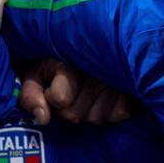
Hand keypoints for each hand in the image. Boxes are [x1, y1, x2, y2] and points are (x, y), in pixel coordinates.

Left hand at [18, 59, 133, 124]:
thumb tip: (43, 118)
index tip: (54, 86)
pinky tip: (106, 98)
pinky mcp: (133, 87)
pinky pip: (119, 115)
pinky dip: (110, 112)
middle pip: (75, 114)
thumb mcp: (37, 72)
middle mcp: (95, 70)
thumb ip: (30, 94)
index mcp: (70, 61)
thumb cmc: (60, 62)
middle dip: (69, 110)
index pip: (59, 98)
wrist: (96, 44)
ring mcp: (117, 79)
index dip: (54, 98)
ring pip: (96, 118)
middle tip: (73, 94)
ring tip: (89, 97)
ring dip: (89, 113)